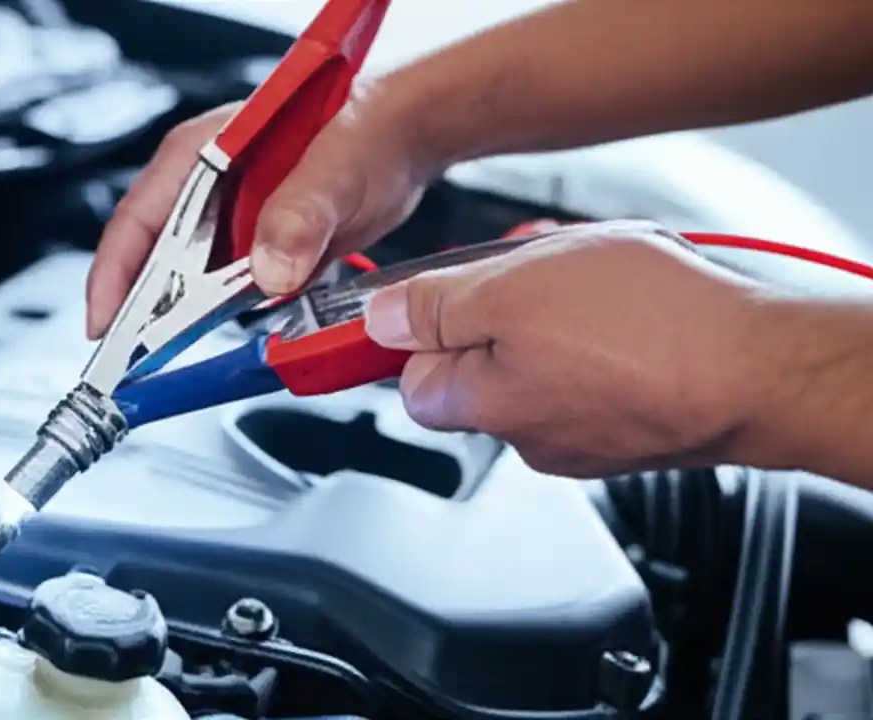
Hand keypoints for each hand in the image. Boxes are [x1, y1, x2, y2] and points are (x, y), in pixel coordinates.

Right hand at [85, 80, 432, 338]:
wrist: (405, 141)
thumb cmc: (365, 128)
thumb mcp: (334, 170)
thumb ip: (300, 215)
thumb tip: (269, 273)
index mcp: (205, 154)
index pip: (139, 218)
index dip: (114, 274)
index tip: (105, 324)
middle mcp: (207, 188)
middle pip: (153, 255)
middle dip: (139, 308)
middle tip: (131, 360)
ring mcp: (229, 219)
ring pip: (186, 278)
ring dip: (179, 317)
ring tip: (165, 358)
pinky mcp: (254, 245)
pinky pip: (223, 288)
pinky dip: (220, 315)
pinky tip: (221, 336)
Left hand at [363, 220, 775, 476]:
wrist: (758, 369)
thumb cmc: (643, 329)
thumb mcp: (509, 288)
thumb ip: (433, 308)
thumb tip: (378, 320)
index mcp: (480, 406)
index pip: (411, 379)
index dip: (420, 329)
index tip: (437, 294)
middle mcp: (525, 436)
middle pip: (480, 364)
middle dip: (501, 309)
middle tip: (534, 270)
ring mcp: (584, 436)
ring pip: (543, 361)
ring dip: (556, 316)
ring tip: (595, 285)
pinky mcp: (634, 425)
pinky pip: (597, 370)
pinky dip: (606, 337)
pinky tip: (636, 311)